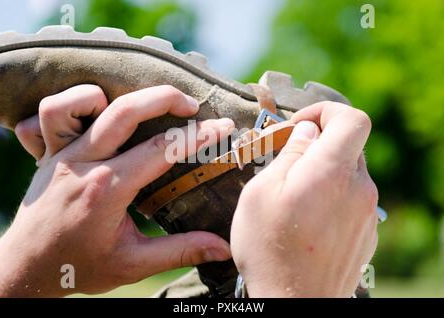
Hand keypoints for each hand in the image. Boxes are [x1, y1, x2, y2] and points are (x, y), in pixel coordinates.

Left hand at [0, 84, 233, 296]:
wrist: (27, 270)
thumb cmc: (79, 267)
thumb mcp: (133, 264)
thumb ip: (181, 251)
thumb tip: (223, 248)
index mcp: (107, 189)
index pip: (161, 150)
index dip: (198, 136)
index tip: (223, 127)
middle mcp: (82, 163)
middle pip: (125, 112)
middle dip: (164, 98)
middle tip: (191, 104)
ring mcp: (60, 154)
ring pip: (79, 103)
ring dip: (111, 95)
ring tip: (138, 106)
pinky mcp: (47, 154)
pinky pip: (47, 115)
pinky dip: (72, 104)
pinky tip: (94, 114)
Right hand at [231, 101, 377, 297]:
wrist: (294, 302)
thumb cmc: (269, 249)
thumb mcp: (261, 192)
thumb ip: (290, 154)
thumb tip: (307, 131)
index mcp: (331, 172)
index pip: (352, 119)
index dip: (327, 111)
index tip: (301, 124)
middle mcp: (358, 189)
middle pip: (349, 145)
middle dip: (319, 143)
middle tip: (288, 160)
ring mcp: (366, 213)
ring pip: (348, 173)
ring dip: (323, 172)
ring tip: (294, 195)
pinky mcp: (366, 232)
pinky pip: (351, 199)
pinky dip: (332, 196)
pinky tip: (308, 218)